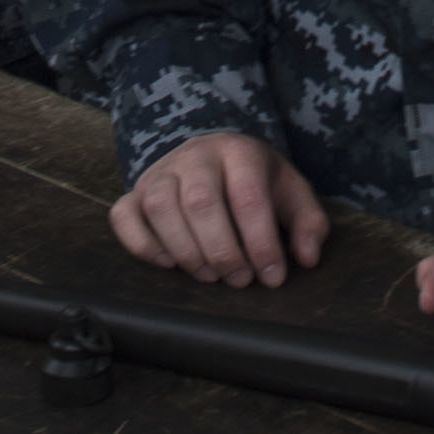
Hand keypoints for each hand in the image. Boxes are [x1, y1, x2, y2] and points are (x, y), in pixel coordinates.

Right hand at [112, 132, 324, 288]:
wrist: (211, 155)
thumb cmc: (255, 182)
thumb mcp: (290, 193)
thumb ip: (308, 223)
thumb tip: (308, 257)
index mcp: (239, 152)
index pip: (247, 196)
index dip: (260, 242)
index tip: (272, 276)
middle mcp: (195, 156)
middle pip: (201, 202)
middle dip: (223, 251)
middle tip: (240, 281)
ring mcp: (160, 173)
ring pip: (162, 208)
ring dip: (186, 251)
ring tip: (210, 276)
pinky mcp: (135, 193)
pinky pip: (124, 216)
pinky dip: (142, 244)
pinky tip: (167, 264)